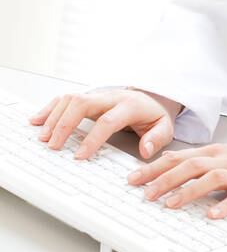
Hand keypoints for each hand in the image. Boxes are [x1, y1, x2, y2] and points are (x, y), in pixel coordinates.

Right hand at [28, 87, 182, 159]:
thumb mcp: (164, 128)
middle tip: (53, 144)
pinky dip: (49, 109)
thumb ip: (157, 139)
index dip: (93, 138)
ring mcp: (97, 95)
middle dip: (64, 124)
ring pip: (70, 99)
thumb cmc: (154, 115)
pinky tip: (38, 120)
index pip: (107, 120)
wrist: (152, 98)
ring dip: (53, 117)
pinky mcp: (88, 98)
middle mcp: (110, 97)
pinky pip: (65, 99)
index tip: (80, 155)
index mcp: (129, 105)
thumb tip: (146, 150)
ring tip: (43, 136)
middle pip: (81, 103)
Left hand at [126, 142, 226, 217]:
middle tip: (145, 194)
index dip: (154, 167)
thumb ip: (196, 159)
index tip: (133, 178)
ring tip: (170, 204)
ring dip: (189, 191)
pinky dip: (224, 206)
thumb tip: (167, 162)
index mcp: (213, 153)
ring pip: (211, 179)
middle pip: (191, 166)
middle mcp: (224, 161)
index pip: (178, 157)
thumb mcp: (222, 155)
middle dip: (165, 180)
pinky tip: (212, 215)